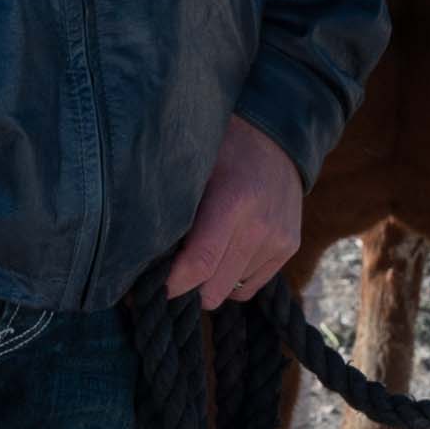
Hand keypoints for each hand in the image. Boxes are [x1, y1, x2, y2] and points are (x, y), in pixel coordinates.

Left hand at [159, 122, 307, 306]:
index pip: (199, 264)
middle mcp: (260, 227)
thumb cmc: (222, 150)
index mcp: (232, 202)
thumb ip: (173, 208)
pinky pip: (250, 288)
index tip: (151, 286)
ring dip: (212, 280)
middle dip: (188, 288)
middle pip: (214, 288)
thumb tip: (139, 250)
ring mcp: (279, 240)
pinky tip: (225, 253)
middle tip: (171, 271)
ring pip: (230, 290)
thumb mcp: (193, 167)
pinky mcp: (289, 248)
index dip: (172, 284)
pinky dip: (232, 279)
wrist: (276, 138)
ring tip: (204, 250)